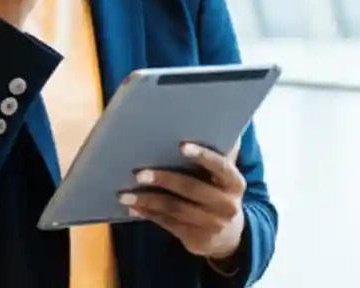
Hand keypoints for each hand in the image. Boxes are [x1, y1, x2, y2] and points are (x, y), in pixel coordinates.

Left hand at [119, 142, 245, 261]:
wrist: (228, 236)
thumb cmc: (219, 193)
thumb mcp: (223, 178)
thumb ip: (215, 156)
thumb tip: (202, 120)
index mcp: (234, 183)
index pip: (220, 166)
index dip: (202, 156)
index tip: (182, 145)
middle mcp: (226, 205)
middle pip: (191, 189)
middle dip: (164, 179)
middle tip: (139, 173)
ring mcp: (211, 224)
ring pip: (174, 208)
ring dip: (147, 200)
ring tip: (125, 194)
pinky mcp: (195, 239)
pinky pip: (168, 224)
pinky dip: (148, 214)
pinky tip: (133, 207)